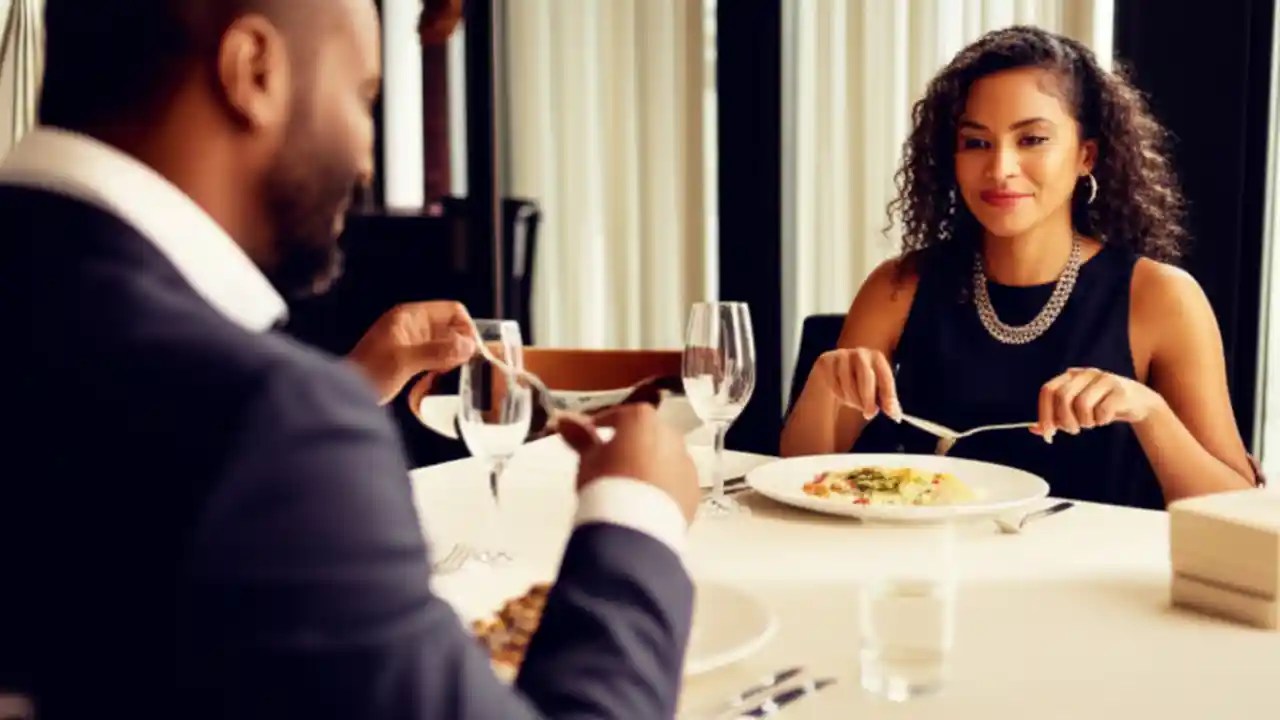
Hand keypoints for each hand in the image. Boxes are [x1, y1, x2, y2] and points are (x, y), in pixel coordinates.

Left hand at [347, 301, 476, 403]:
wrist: (344, 395)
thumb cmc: (367, 373)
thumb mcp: (405, 361)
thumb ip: (438, 351)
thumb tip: (468, 345)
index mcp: (410, 316)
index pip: (452, 310)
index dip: (466, 328)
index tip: (473, 351)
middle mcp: (413, 324)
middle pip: (451, 327)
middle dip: (461, 344)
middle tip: (468, 365)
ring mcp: (411, 341)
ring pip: (445, 343)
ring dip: (453, 357)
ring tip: (454, 373)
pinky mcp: (410, 358)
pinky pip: (436, 357)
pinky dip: (442, 366)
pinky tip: (440, 378)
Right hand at [557, 405, 699, 524]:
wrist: (636, 528)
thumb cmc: (607, 485)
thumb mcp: (587, 460)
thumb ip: (579, 438)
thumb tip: (563, 420)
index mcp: (643, 420)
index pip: (619, 415)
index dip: (602, 424)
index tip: (590, 436)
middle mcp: (670, 435)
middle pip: (647, 434)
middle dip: (631, 444)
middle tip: (611, 463)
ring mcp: (685, 463)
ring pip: (664, 458)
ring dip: (649, 466)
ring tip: (628, 486)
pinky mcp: (693, 490)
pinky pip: (675, 481)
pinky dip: (662, 486)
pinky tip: (646, 503)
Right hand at [813, 348, 901, 420]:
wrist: (831, 374)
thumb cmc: (858, 383)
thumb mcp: (875, 392)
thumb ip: (887, 402)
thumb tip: (895, 415)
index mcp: (877, 357)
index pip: (885, 377)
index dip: (888, 396)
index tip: (890, 413)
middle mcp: (860, 353)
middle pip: (867, 376)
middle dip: (868, 399)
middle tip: (869, 415)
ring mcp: (841, 355)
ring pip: (848, 383)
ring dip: (852, 400)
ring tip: (854, 402)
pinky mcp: (825, 361)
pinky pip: (833, 384)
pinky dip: (838, 395)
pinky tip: (840, 395)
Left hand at [1034, 367, 1166, 438]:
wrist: (1139, 403)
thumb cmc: (1101, 407)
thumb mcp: (1076, 413)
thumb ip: (1056, 419)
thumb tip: (1033, 429)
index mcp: (1070, 376)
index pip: (1048, 390)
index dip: (1045, 413)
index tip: (1048, 434)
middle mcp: (1085, 373)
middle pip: (1063, 397)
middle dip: (1065, 420)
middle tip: (1074, 430)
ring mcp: (1104, 379)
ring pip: (1082, 404)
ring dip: (1085, 421)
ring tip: (1092, 422)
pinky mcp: (1120, 389)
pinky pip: (1102, 411)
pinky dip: (1101, 421)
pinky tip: (1105, 419)